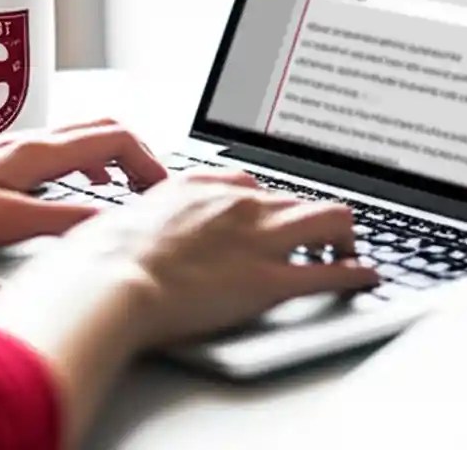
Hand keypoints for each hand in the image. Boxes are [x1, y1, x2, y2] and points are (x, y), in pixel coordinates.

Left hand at [0, 119, 167, 259]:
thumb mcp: (7, 222)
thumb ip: (65, 221)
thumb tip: (118, 223)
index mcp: (36, 150)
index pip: (115, 136)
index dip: (150, 160)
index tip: (165, 192)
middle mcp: (25, 142)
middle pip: (100, 128)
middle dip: (136, 151)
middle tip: (153, 186)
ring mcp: (7, 152)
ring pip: (76, 142)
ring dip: (108, 159)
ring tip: (123, 191)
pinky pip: (52, 157)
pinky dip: (80, 169)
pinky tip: (70, 194)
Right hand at [53, 168, 380, 344]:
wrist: (106, 282)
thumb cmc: (101, 258)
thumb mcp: (122, 220)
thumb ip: (146, 221)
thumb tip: (138, 231)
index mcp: (203, 185)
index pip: (252, 185)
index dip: (268, 205)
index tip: (270, 217)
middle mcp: (240, 203)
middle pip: (296, 199)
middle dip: (309, 221)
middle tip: (314, 240)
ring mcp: (260, 238)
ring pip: (330, 219)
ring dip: (343, 236)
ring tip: (346, 252)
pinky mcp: (269, 279)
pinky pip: (330, 271)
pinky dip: (355, 273)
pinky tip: (365, 276)